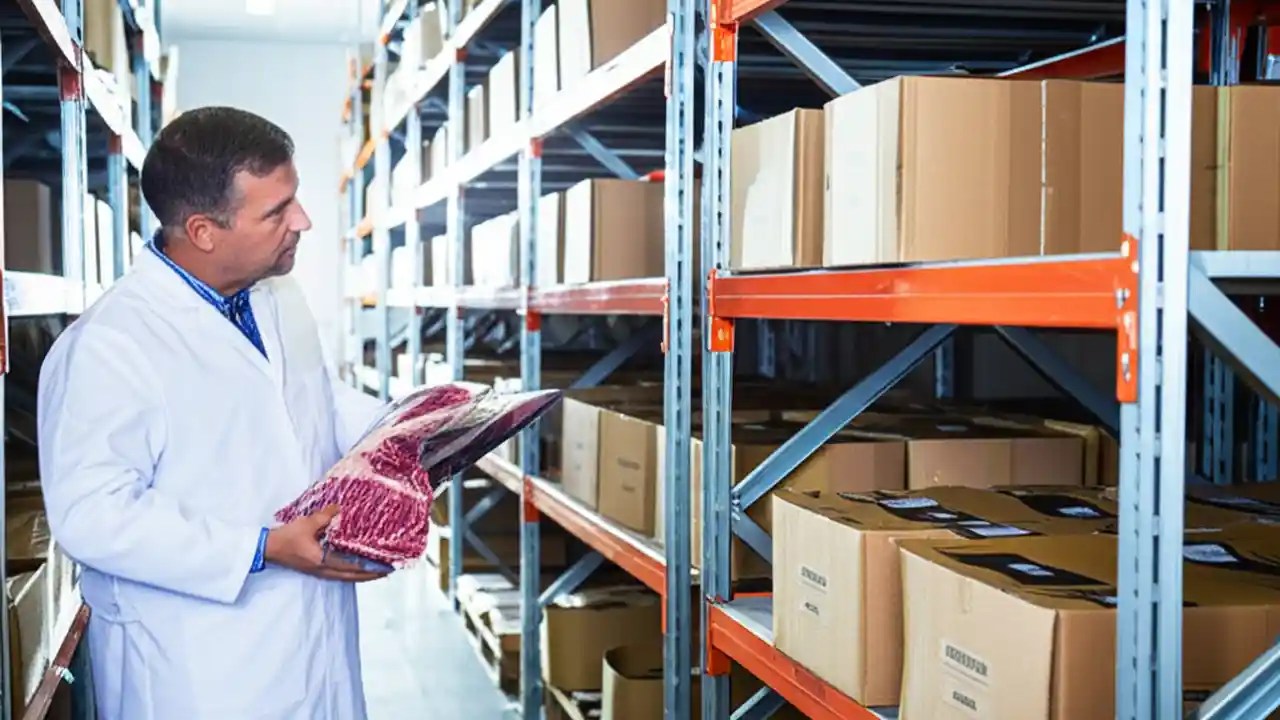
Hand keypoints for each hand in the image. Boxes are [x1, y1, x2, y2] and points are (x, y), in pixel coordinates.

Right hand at [264, 505, 389, 582]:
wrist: (267, 548)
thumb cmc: (287, 537)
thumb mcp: (307, 523)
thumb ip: (325, 516)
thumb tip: (340, 508)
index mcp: (323, 561)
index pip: (352, 567)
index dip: (369, 568)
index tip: (384, 567)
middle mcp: (323, 570)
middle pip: (352, 576)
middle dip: (369, 575)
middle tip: (386, 571)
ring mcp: (319, 571)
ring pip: (345, 577)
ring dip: (361, 574)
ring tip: (375, 571)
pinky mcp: (315, 569)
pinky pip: (338, 573)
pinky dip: (350, 571)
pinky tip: (355, 567)